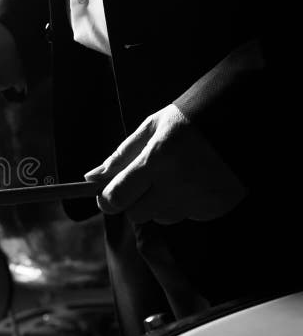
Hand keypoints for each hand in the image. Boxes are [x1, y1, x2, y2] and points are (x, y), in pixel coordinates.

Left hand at [85, 104, 246, 224]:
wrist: (244, 117)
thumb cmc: (190, 119)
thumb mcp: (150, 128)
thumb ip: (119, 157)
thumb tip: (90, 179)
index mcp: (157, 159)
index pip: (117, 198)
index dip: (107, 199)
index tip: (107, 194)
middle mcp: (178, 184)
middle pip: (137, 214)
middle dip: (134, 200)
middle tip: (146, 178)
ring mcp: (200, 198)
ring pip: (162, 217)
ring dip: (161, 203)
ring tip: (175, 175)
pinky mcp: (217, 207)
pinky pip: (188, 216)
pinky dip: (186, 204)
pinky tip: (195, 181)